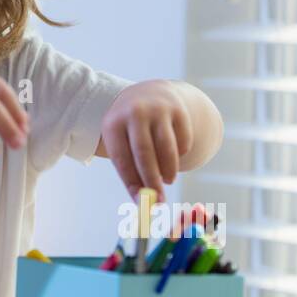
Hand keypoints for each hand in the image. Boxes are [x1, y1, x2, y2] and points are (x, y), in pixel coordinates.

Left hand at [100, 80, 194, 201]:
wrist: (150, 93)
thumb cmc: (131, 129)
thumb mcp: (121, 141)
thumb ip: (129, 171)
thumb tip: (142, 203)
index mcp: (113, 123)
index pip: (121, 158)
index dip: (131, 182)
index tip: (141, 202)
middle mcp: (135, 113)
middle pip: (144, 153)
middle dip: (152, 181)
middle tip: (159, 201)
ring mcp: (158, 109)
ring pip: (167, 148)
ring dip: (169, 170)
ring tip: (168, 179)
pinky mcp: (178, 110)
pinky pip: (183, 140)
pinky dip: (180, 155)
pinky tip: (174, 156)